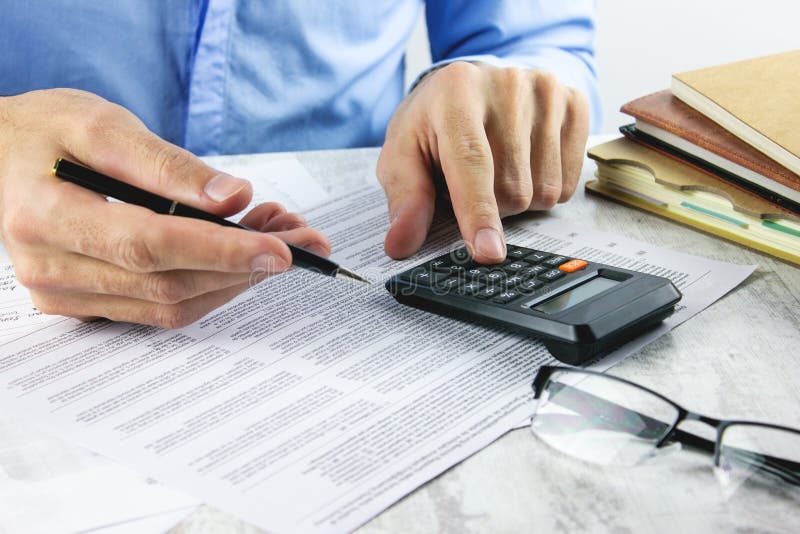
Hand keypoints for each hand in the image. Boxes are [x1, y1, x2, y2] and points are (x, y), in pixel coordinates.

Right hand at [0, 89, 329, 327]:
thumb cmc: (44, 133)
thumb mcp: (100, 124)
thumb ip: (166, 164)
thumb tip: (231, 197)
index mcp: (46, 215)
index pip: (149, 245)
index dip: (220, 250)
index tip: (280, 248)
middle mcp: (52, 268)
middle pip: (169, 283)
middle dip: (244, 263)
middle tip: (297, 235)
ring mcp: (66, 294)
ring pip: (172, 305)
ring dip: (235, 277)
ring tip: (276, 237)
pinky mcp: (85, 303)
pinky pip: (160, 310)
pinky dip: (209, 286)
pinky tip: (238, 256)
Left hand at [378, 62, 589, 262]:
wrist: (470, 85)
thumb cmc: (433, 124)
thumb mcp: (403, 156)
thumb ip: (405, 200)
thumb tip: (400, 243)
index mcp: (456, 91)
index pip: (473, 162)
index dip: (479, 212)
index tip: (487, 252)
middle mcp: (507, 84)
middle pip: (512, 188)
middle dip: (490, 206)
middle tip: (470, 182)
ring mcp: (547, 91)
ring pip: (544, 190)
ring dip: (519, 199)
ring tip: (497, 168)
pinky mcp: (575, 103)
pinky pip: (569, 182)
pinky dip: (544, 187)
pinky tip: (524, 161)